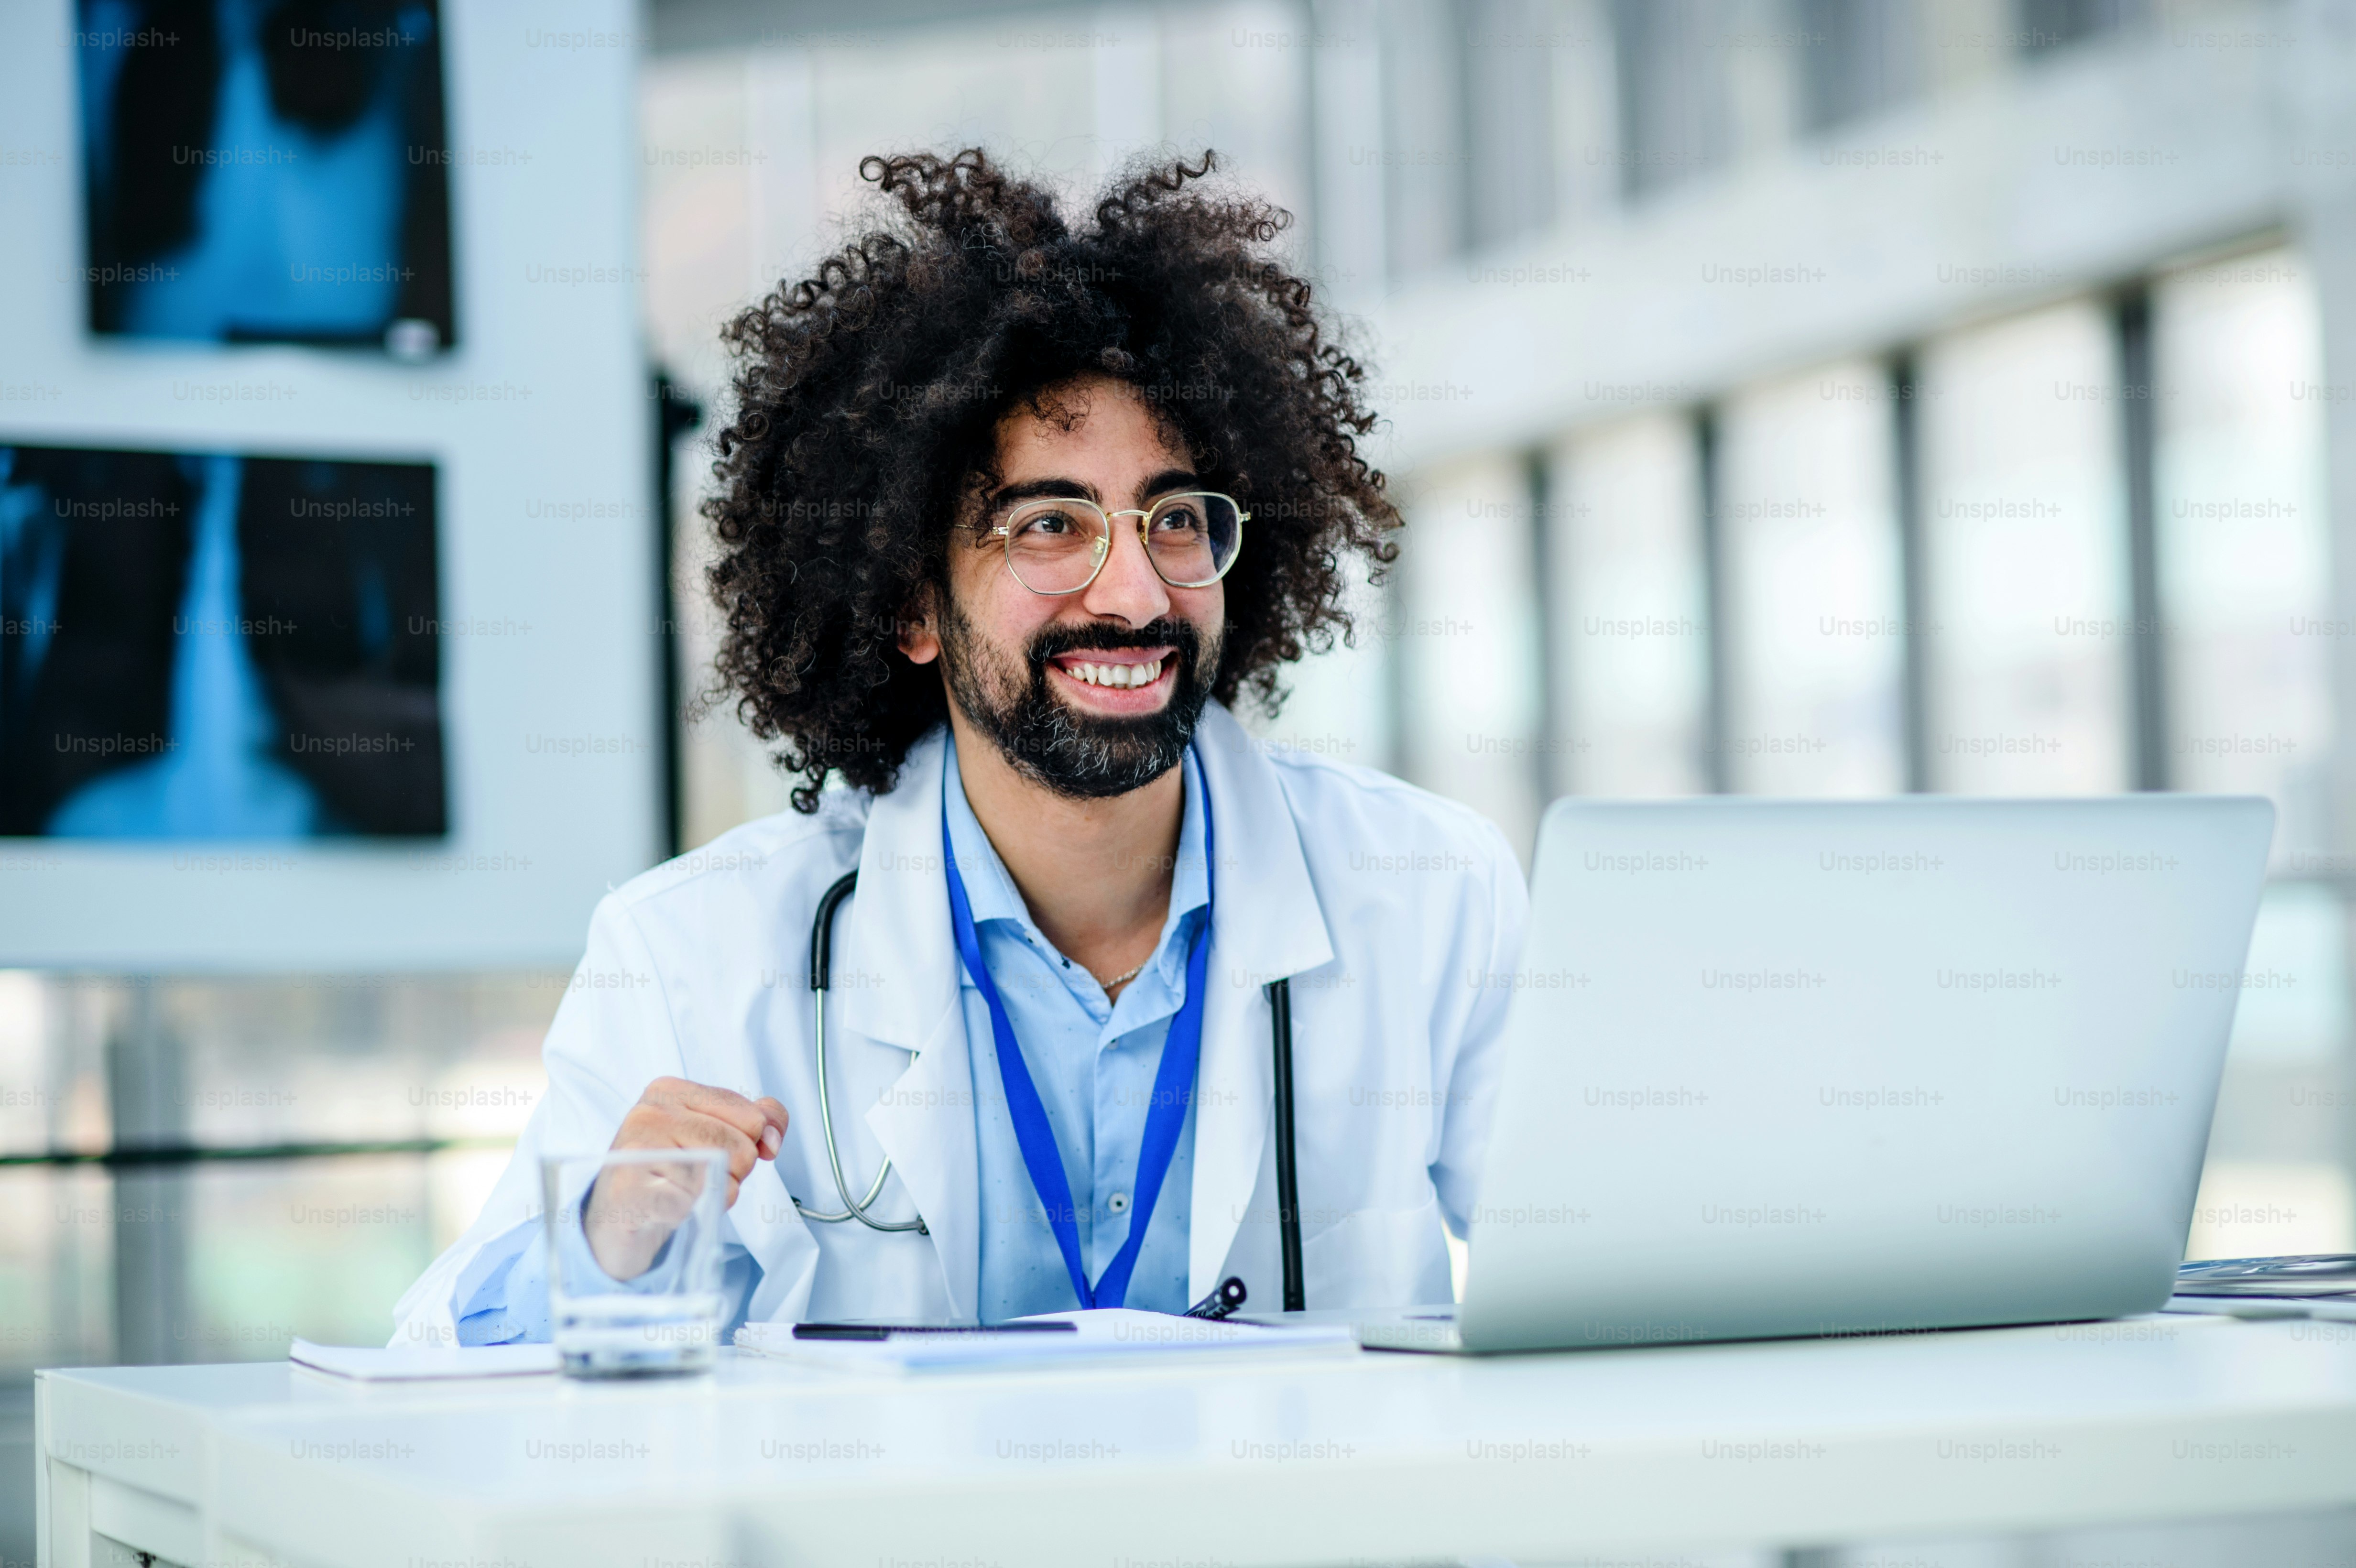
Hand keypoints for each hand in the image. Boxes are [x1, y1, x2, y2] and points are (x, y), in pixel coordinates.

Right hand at [583, 1077, 786, 1280]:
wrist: (613, 1220)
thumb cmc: (666, 1172)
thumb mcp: (711, 1133)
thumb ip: (755, 1120)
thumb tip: (773, 1135)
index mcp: (670, 1091)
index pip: (751, 1116)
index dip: (749, 1144)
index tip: (718, 1153)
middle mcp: (650, 1113)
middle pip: (741, 1149)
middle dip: (732, 1174)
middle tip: (696, 1178)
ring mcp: (637, 1151)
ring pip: (722, 1178)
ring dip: (714, 1196)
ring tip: (683, 1192)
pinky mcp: (632, 1191)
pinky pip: (695, 1204)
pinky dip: (693, 1214)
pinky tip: (671, 1209)